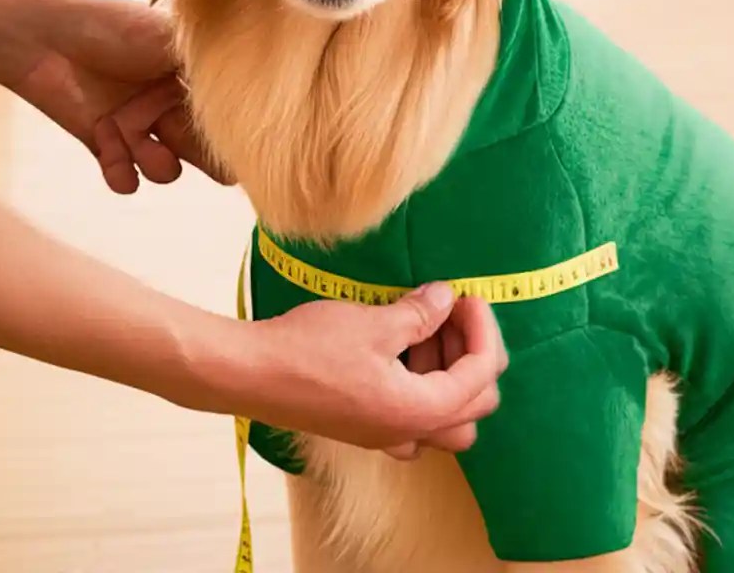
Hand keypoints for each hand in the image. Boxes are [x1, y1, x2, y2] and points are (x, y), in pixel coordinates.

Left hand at [14, 0, 233, 192]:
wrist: (43, 37)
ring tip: (138, 141)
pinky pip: (126, 179)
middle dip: (203, 159)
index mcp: (191, 80)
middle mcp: (169, 107)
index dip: (233, 134)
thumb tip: (252, 93)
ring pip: (166, 169)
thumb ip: (210, 68)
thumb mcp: (172, 38)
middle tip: (195, 149)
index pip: (225, 117)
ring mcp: (139, 128)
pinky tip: (113, 150)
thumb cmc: (110, 28)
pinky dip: (122, 175)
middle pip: (203, 151)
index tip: (240, 146)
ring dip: (157, 164)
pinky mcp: (107, 145)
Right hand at [208, 283, 508, 457]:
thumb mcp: (375, 323)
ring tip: (424, 330)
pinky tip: (400, 355)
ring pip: (448, 419)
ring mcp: (387, 436)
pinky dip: (422, 390)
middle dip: (473, 355)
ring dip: (450, 375)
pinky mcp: (367, 428)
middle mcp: (409, 433)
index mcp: (420, 410)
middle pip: (475, 404)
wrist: (250, 374)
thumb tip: (447, 298)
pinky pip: (414, 420)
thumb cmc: (309, 349)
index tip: (467, 297)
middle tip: (453, 316)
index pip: (482, 374)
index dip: (483, 330)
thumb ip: (420, 314)